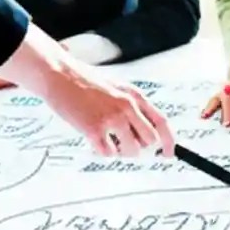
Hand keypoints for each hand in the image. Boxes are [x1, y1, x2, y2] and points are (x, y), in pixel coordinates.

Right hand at [0, 25, 174, 156]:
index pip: (162, 122)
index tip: (169, 154)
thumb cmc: (86, 82)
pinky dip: (103, 151)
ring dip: (121, 151)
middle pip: (150, 141)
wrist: (60, 75)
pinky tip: (95, 139)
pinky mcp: (93, 128)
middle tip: (125, 143)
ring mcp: (111, 118)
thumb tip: (148, 134)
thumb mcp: (118, 89)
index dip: (169, 142)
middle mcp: (127, 107)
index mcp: (135, 96)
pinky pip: (108, 153)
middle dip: (140, 147)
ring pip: (131, 151)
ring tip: (108, 139)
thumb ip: (134, 107)